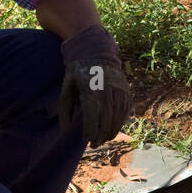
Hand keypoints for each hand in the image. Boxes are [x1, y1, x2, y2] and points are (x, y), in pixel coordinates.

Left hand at [58, 23, 132, 146]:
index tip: (86, 139)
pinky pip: (126, 108)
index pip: (93, 115)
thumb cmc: (78, 69)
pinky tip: (114, 128)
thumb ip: (65, 107)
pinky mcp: (125, 88)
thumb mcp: (67, 85)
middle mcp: (107, 87)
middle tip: (95, 144)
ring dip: (112, 130)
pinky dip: (121, 121)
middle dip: (101, 134)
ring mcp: (118, 87)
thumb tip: (65, 129)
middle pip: (107, 118)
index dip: (90, 130)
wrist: (96, 48)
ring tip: (104, 139)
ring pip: (118, 115)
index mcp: (91, 86)